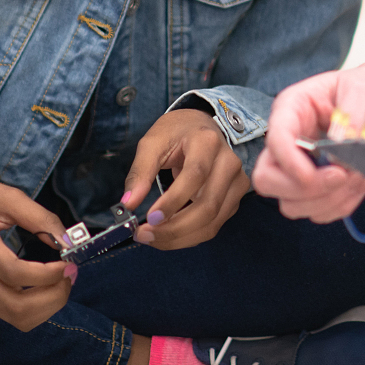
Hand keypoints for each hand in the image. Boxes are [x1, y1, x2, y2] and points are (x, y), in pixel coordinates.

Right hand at [0, 172, 71, 331]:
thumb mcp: (8, 196)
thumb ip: (40, 218)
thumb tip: (69, 242)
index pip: (15, 274)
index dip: (48, 274)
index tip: (68, 262)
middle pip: (16, 307)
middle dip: (53, 297)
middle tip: (69, 274)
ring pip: (15, 317)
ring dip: (46, 306)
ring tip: (60, 281)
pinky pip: (9, 313)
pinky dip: (34, 307)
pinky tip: (45, 285)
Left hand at [120, 109, 249, 250]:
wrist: (201, 126)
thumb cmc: (176, 133)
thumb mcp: (152, 143)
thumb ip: (140, 172)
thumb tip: (128, 204)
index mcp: (208, 142)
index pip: (195, 176)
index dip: (173, 201)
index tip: (150, 218)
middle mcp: (229, 163)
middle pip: (208, 205)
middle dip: (174, 228)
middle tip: (144, 235)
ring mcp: (236, 182)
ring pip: (212, 222)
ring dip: (180, 238)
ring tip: (152, 238)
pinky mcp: (235, 198)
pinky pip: (214, 226)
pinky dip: (189, 236)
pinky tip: (168, 234)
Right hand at [253, 61, 364, 222]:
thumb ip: (353, 112)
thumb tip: (341, 141)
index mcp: (291, 109)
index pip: (275, 140)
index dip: (293, 163)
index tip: (330, 171)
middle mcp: (286, 141)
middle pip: (267, 180)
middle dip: (307, 188)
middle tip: (344, 175)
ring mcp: (295, 168)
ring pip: (291, 204)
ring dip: (329, 199)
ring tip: (358, 176)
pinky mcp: (311, 187)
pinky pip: (317, 212)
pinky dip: (340, 205)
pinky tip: (358, 184)